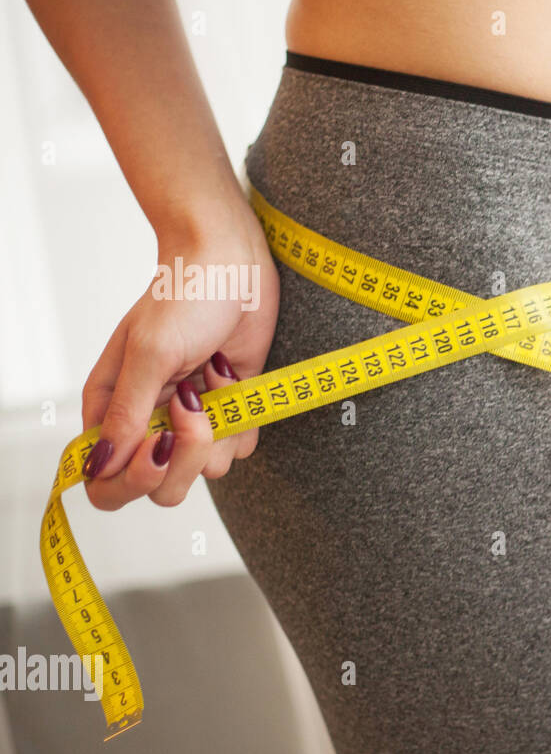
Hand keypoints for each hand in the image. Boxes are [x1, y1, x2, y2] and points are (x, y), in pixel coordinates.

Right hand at [79, 197, 278, 509]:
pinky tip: (234, 375)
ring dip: (219, 426)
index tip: (158, 441)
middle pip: (161, 486)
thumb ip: (129, 414)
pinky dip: (245, 417)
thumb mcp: (151, 353)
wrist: (236, 266)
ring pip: (205, 470)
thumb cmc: (185, 297)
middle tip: (195, 406)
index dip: (133, 477)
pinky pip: (238, 448)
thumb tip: (103, 467)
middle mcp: (149, 420)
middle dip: (185, 455)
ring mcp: (191, 420)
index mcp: (112, 408)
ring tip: (214, 376)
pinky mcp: (230, 412)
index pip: (107, 482)